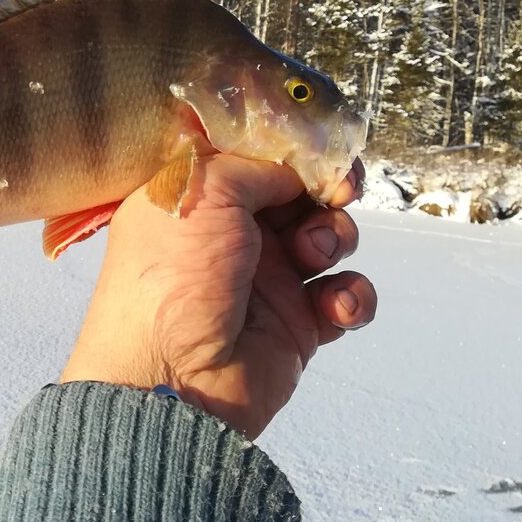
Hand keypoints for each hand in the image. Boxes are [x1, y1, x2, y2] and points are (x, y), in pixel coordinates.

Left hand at [60, 154, 374, 438]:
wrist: (171, 374)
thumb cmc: (173, 271)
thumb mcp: (202, 188)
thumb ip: (255, 165)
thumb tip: (293, 175)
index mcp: (196, 197)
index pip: (254, 158)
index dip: (290, 149)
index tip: (320, 147)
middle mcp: (230, 233)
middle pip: (298, 193)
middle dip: (328, 187)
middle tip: (342, 188)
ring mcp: (266, 278)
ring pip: (327, 238)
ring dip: (334, 237)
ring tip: (312, 256)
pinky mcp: (296, 323)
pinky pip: (342, 296)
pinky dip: (350, 296)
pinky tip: (333, 306)